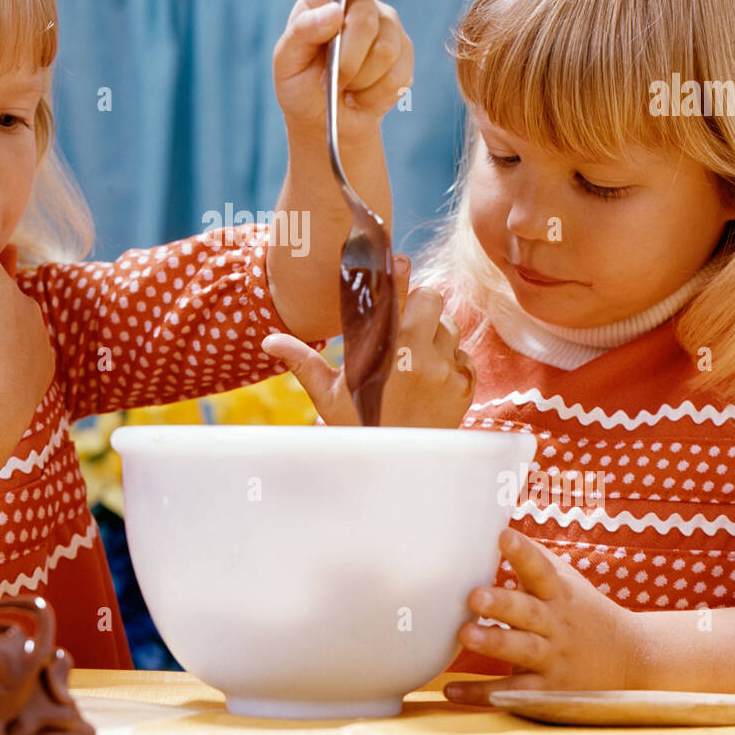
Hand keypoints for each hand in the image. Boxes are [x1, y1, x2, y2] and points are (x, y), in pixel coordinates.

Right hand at [261, 256, 475, 426]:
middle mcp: (421, 358)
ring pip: (451, 326)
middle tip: (405, 318)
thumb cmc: (357, 429)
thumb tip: (269, 341)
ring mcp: (447, 373)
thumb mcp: (328, 397)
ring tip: (415, 351)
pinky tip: (429, 376)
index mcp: (386, 353)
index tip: (397, 261)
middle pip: (434, 299)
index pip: (399, 296)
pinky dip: (450, 359)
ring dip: (436, 331)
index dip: (399, 273)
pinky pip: (463, 355)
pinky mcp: (465, 389)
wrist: (395, 473)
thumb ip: (303, 362)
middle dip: (421, 303)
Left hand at [272, 0, 413, 147]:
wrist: (323, 119)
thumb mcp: (287, 59)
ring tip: (342, 88)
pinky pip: (397, 77)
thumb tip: (333, 13)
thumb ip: (302, 32)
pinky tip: (359, 97)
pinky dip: (372, 96)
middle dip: (344, 59)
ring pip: (384, 52)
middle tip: (329, 79)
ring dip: (358, 81)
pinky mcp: (405, 58)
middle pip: (366, 21)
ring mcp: (389, 29)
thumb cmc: (301, 83)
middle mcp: (364, 3)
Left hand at [444, 528, 641, 705]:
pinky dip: (483, 694)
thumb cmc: (584, 613)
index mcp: (558, 594)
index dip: (523, 553)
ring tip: (464, 634)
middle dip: (503, 603)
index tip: (503, 535)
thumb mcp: (567, 583)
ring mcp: (554, 659)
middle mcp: (556, 625)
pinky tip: (453, 691)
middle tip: (474, 595)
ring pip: (523, 650)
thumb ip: (535, 559)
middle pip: (530, 612)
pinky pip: (513, 693)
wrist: (633, 660)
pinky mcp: (549, 692)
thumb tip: (498, 525)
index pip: (541, 570)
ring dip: (493, 643)